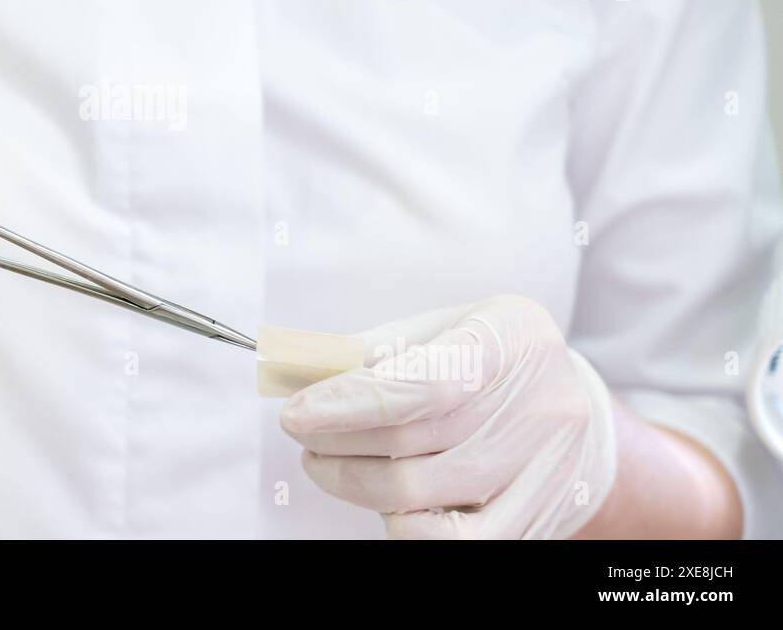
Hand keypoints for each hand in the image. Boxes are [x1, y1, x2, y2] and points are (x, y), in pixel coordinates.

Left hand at [280, 295, 617, 538]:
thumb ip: (374, 350)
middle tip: (300, 433)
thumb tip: (300, 376)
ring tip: (324, 462)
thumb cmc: (489, 361)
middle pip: (414, 439)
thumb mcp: (441, 329)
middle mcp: (542, 403)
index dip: (351, 402)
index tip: (296, 412)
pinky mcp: (538, 516)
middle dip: (336, 440)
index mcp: (513, 337)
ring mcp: (546, 467)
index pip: (426, 381)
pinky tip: (379, 500)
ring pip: (423, 492)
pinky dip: (402, 525)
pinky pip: (457, 540)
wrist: (572, 408)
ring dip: (353, 480)